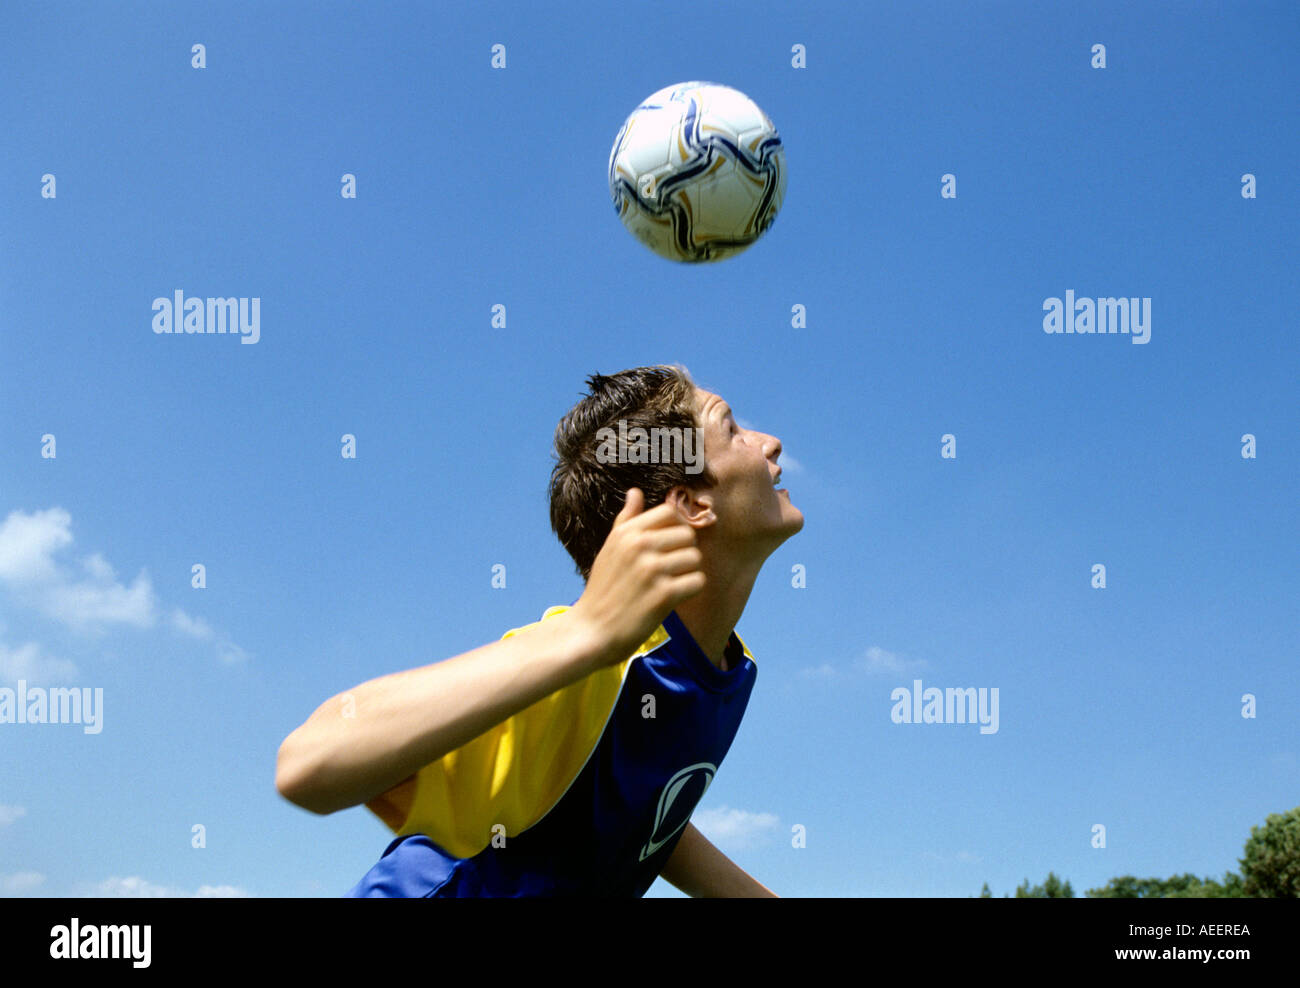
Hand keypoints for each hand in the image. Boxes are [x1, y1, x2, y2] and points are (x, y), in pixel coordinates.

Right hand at [569, 488, 705, 665]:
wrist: (592, 630)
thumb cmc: (603, 589)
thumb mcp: (609, 549)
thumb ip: (626, 520)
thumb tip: (635, 492)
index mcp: (626, 532)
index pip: (670, 512)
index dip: (675, 528)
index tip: (668, 546)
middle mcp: (639, 546)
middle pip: (687, 535)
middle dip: (683, 552)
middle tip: (669, 570)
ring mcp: (652, 570)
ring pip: (695, 558)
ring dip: (688, 573)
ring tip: (669, 584)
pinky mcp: (663, 595)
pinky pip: (697, 581)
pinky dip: (690, 591)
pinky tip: (673, 598)